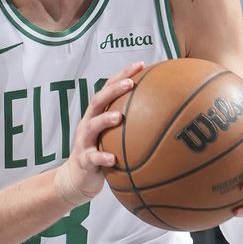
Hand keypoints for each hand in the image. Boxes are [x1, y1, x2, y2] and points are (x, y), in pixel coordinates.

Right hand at [56, 68, 139, 201]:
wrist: (77, 178)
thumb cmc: (101, 154)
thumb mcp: (114, 136)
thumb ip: (130, 124)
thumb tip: (165, 116)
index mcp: (97, 114)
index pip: (108, 88)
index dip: (123, 75)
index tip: (142, 65)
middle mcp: (88, 123)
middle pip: (98, 100)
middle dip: (113, 90)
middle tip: (130, 84)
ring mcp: (84, 141)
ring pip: (92, 126)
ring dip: (105, 120)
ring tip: (119, 117)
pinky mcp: (84, 160)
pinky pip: (92, 157)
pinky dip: (102, 157)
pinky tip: (112, 159)